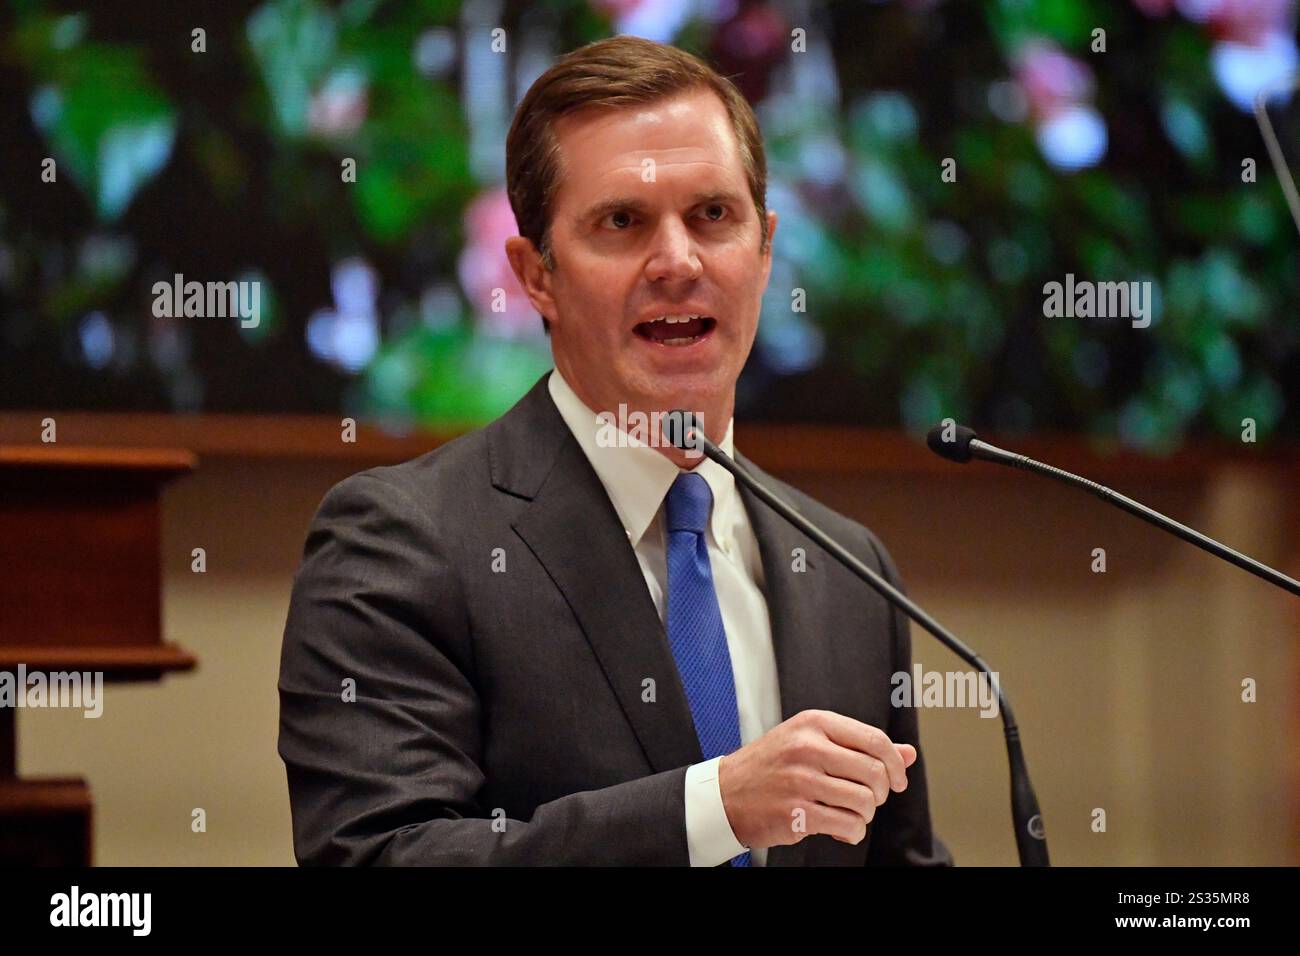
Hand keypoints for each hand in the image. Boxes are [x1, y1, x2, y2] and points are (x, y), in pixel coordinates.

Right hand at [717, 709, 915, 849]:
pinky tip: (840, 829)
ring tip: (848, 813)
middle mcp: (808, 747)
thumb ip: (859, 746)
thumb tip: (908, 754)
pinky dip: (852, 832)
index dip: (894, 763)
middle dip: (880, 792)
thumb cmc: (773, 765)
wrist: (726, 793)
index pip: (875, 739)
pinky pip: (848, 826)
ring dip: (864, 814)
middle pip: (874, 772)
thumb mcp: (811, 742)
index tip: (895, 780)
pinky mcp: (796, 813)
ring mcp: (801, 780)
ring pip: (864, 802)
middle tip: (869, 799)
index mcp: (814, 723)